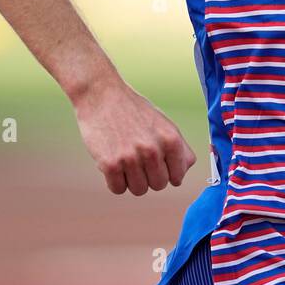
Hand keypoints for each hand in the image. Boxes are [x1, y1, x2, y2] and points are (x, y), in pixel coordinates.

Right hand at [71, 79, 196, 195]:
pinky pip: (118, 189)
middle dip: (149, 177)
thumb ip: (178, 148)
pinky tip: (113, 163)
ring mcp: (131, 158)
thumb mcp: (163, 124)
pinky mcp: (110, 164)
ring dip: (131, 179)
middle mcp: (154, 149)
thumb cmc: (134, 110)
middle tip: (138, 158)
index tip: (156, 163)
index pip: (178, 177)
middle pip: (159, 185)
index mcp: (171, 139)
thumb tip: (183, 172)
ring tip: (125, 159)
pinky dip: (114, 181)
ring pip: (139, 190)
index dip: (166, 173)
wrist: (101, 94)